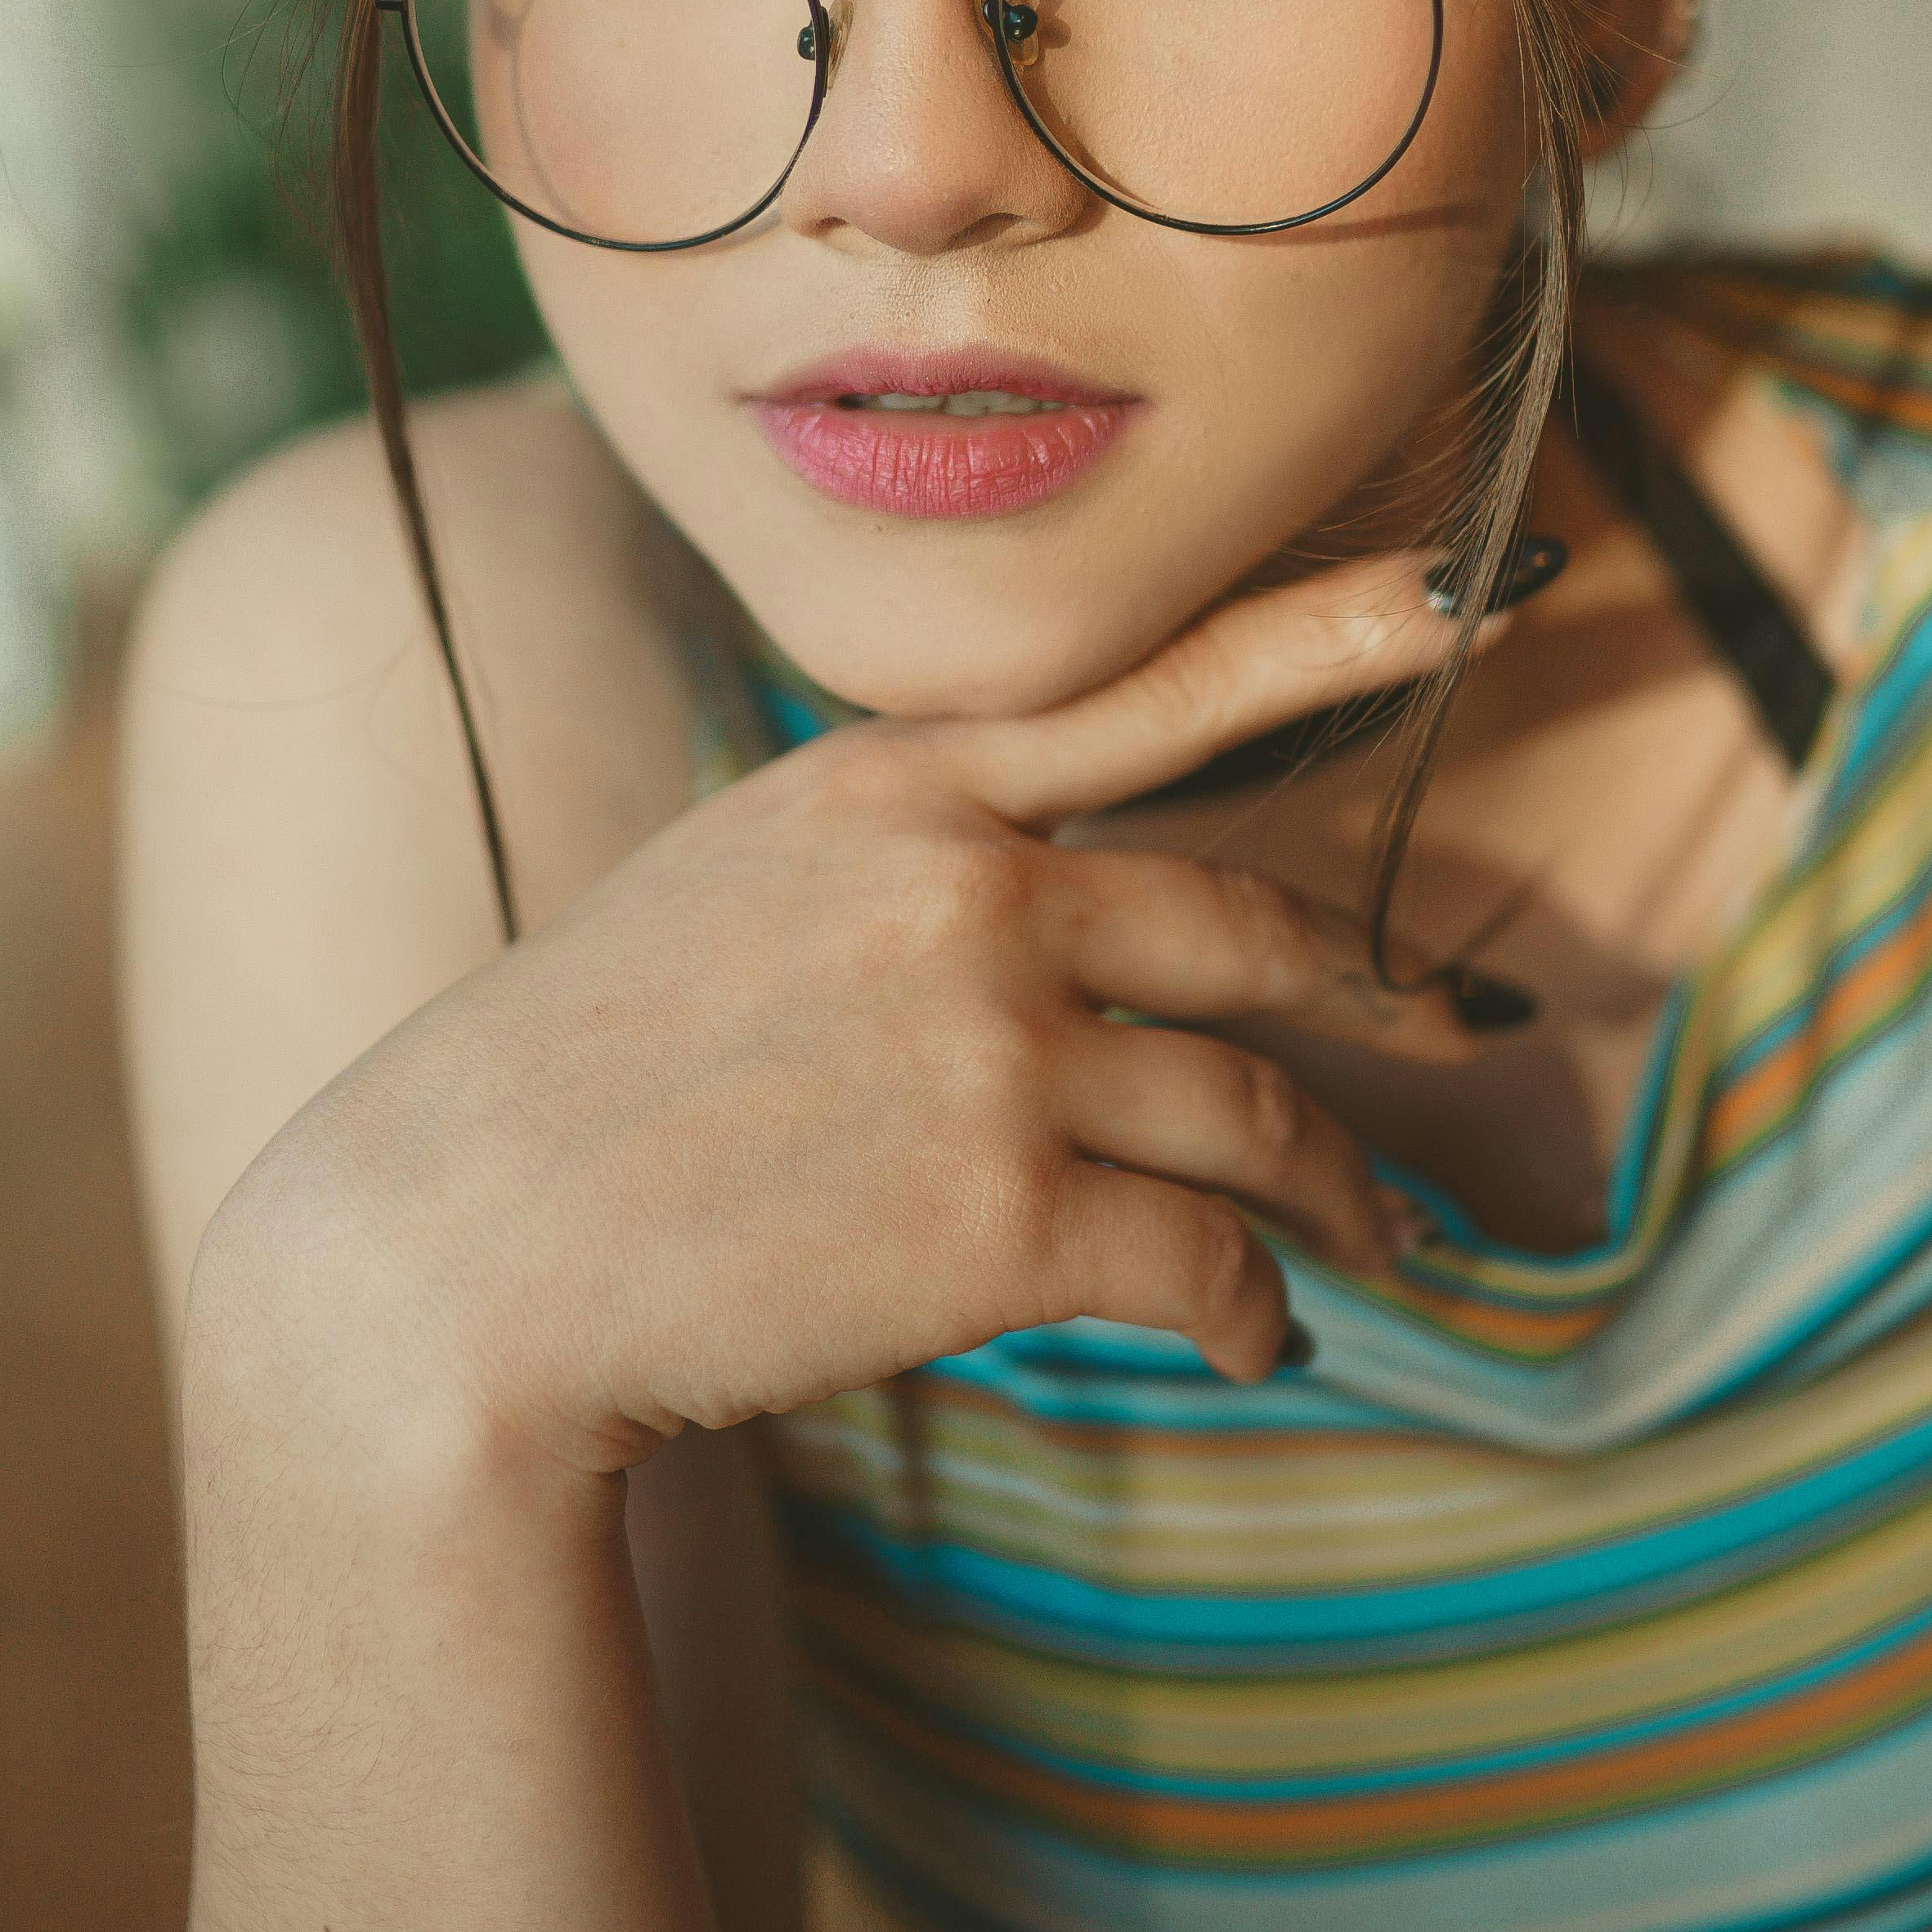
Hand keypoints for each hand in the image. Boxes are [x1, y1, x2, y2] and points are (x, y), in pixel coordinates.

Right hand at [196, 553, 1504, 1484]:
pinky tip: (1258, 1346)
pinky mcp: (1004, 1218)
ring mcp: (990, 1049)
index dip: (1328, 634)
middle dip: (1368, 1003)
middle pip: (1249, 930)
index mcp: (891, 787)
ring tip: (1372, 1246)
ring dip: (1339, 1191)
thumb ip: (897, 867)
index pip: (1149, 689)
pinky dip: (1254, 1313)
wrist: (451, 1256)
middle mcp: (965, 889)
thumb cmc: (575, 1089)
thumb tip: (1053, 908)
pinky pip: (1205, 1262)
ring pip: (1255, 1114)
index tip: (1480, 585)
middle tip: (1443, 1048)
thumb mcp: (724, 892)